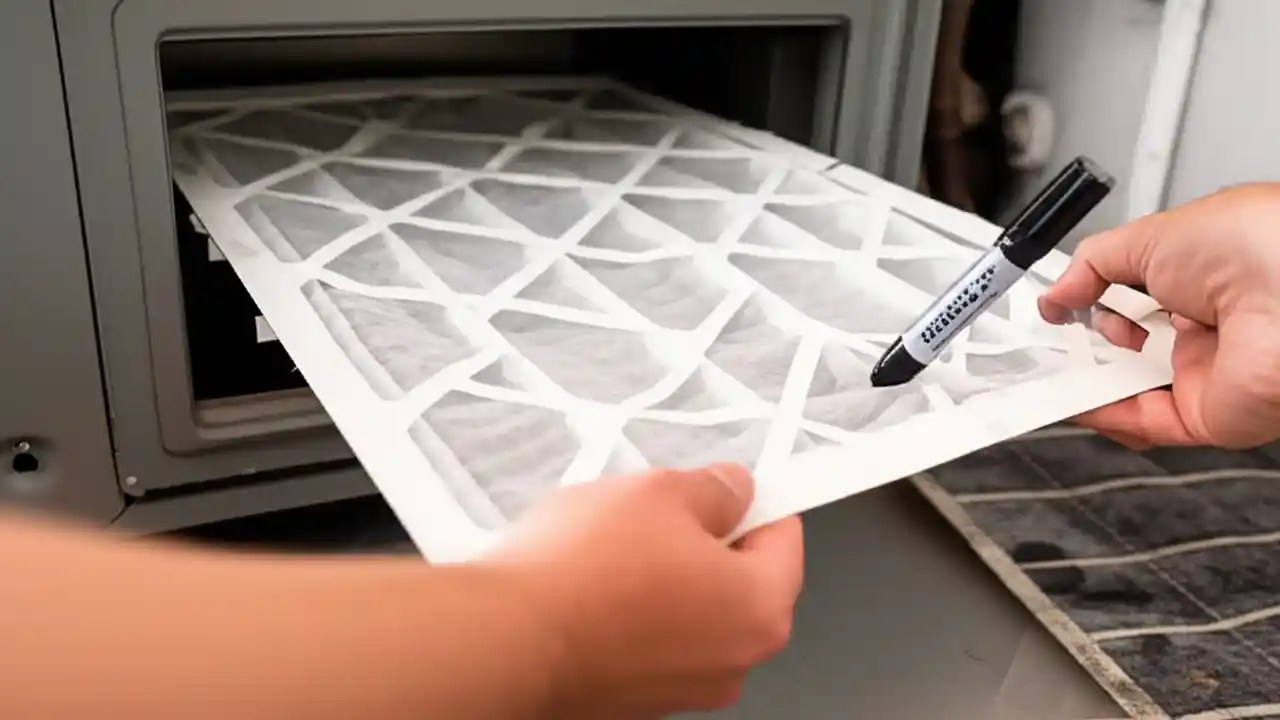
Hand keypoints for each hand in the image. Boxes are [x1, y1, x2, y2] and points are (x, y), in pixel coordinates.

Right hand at [482, 464, 803, 717]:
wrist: (507, 638)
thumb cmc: (583, 573)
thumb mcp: (661, 492)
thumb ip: (715, 489)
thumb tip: (732, 490)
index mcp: (761, 608)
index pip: (785, 538)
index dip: (755, 501)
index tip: (729, 487)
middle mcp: (733, 661)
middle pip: (739, 579)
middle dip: (703, 540)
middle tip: (657, 512)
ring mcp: (683, 688)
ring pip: (690, 610)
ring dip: (664, 577)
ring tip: (611, 548)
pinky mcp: (635, 698)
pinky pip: (649, 639)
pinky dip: (630, 611)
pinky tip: (590, 586)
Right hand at [1038, 182, 1279, 448]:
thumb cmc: (1250, 245)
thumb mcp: (1150, 236)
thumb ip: (1092, 264)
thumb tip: (1056, 292)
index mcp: (1205, 282)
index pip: (1139, 302)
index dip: (1097, 305)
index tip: (1062, 308)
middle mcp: (1209, 331)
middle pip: (1133, 350)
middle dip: (1089, 346)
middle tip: (1055, 340)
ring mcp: (1208, 375)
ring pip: (1133, 391)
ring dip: (1089, 383)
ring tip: (1051, 370)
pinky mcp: (1206, 416)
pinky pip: (1144, 422)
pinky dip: (1104, 414)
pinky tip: (1074, 397)